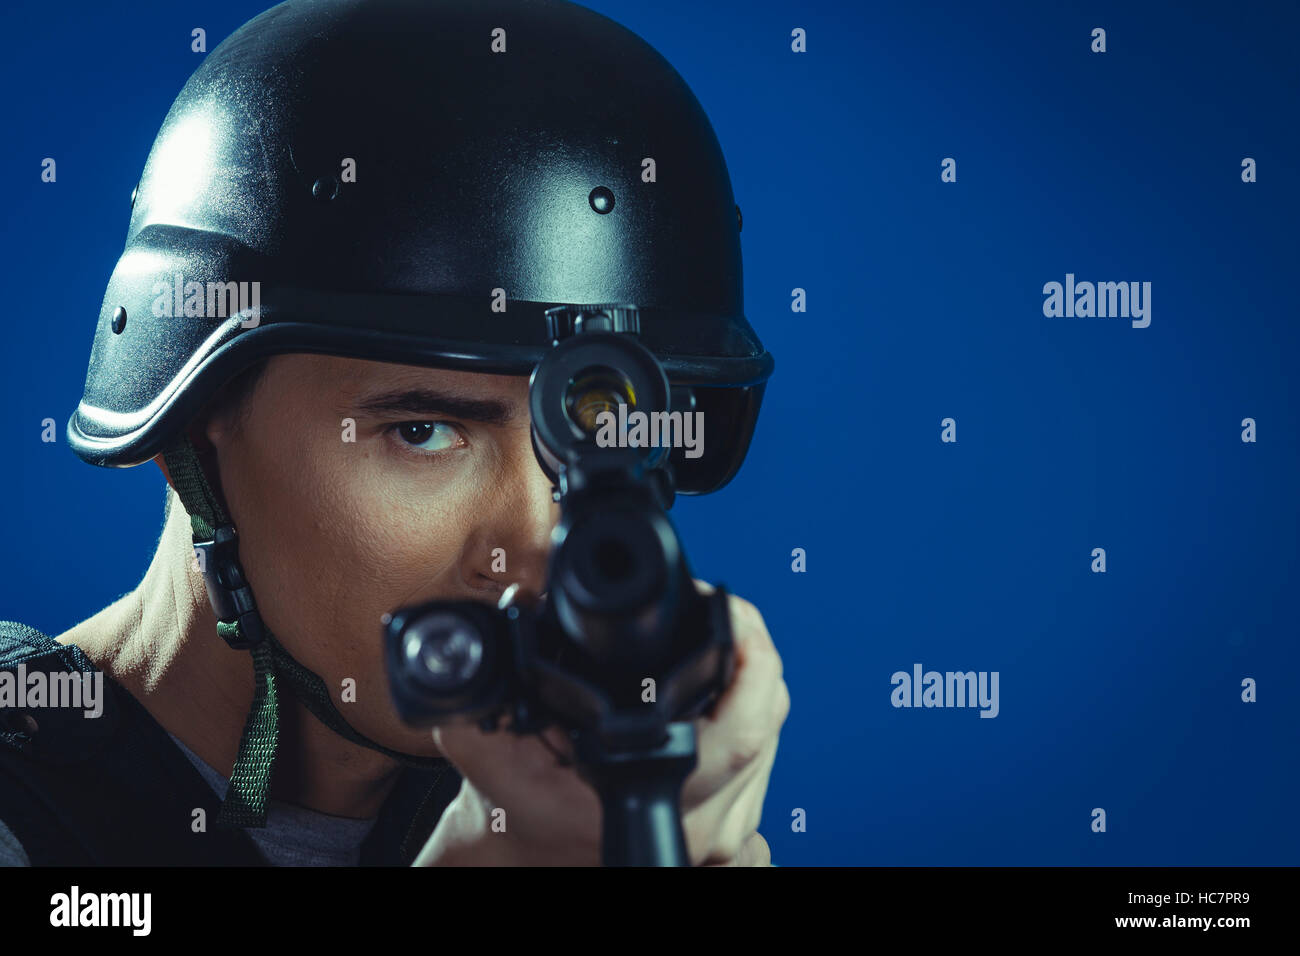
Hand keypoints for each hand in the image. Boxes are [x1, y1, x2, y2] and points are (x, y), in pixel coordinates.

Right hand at [412, 583, 789, 865]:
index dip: (748, 654)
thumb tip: (507, 620)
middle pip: (769, 714)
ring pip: (775, 731)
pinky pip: (768, 753)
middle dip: (749, 645)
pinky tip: (720, 688)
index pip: (743, 727)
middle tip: (718, 607)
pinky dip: (750, 710)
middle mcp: (703, 824)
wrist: (526, 860)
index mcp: (654, 799)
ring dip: (753, 676)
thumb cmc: (513, 805)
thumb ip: (492, 689)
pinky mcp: (736, 831)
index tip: (727, 609)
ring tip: (717, 634)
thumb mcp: (486, 744)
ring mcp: (727, 834)